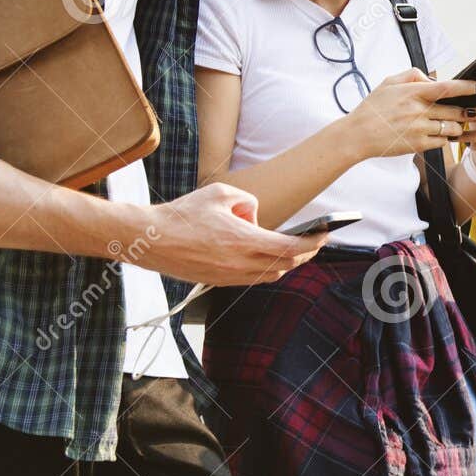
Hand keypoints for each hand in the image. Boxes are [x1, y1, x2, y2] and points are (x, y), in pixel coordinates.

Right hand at [138, 183, 329, 285]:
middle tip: (315, 242)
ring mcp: (229, 276)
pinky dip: (265, 268)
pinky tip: (265, 256)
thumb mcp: (221, 193)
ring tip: (293, 249)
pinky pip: (252, 278)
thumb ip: (248, 202)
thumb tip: (256, 216)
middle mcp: (239, 263)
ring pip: (270, 275)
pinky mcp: (219, 282)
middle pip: (286, 265)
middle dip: (305, 254)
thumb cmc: (183, 214)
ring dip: (285, 263)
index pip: (290, 248)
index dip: (313, 243)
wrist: (150, 240)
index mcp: (243, 240)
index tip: (325, 235)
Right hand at [343, 68, 475, 158]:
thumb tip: (431, 78)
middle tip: (470, 110)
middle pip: (455, 111)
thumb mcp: (388, 83)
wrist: (358, 135)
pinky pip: (442, 142)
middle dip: (466, 111)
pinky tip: (438, 134)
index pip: (447, 88)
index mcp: (413, 93)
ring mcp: (420, 130)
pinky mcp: (418, 146)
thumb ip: (412, 75)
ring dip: (456, 126)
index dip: (466, 87)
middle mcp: (419, 111)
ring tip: (452, 123)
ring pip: (453, 128)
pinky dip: (444, 138)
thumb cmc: (373, 108)